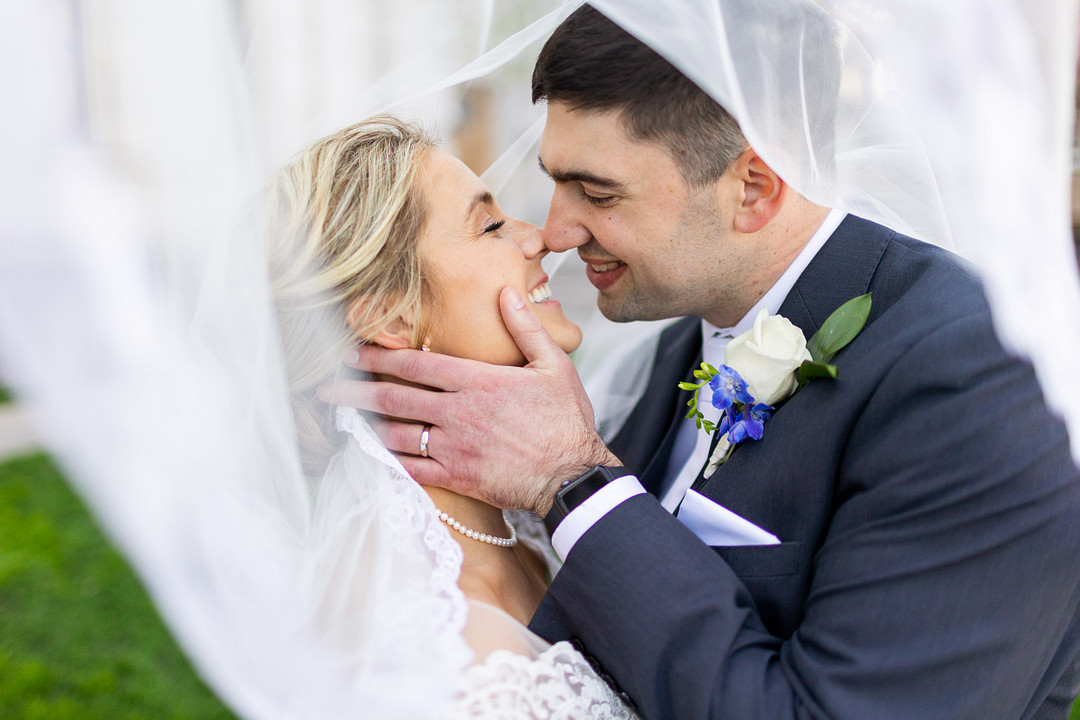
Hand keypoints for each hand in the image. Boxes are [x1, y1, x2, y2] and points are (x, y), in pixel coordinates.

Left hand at [321, 286, 618, 513]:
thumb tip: (504, 292)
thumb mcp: (554, 365)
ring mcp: (455, 447)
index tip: (353, 351)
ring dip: (364, 424)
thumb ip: (524, 328)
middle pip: (394, 398)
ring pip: (396, 433)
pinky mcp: (458, 477)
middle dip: (355, 390)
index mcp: (478, 381)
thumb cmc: (566, 421)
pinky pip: (412, 469)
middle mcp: (458, 413)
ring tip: (341, 417)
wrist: (573, 477)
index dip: (378, 356)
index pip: (415, 365)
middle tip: (326, 386)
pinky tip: (370, 453)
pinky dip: (387, 460)